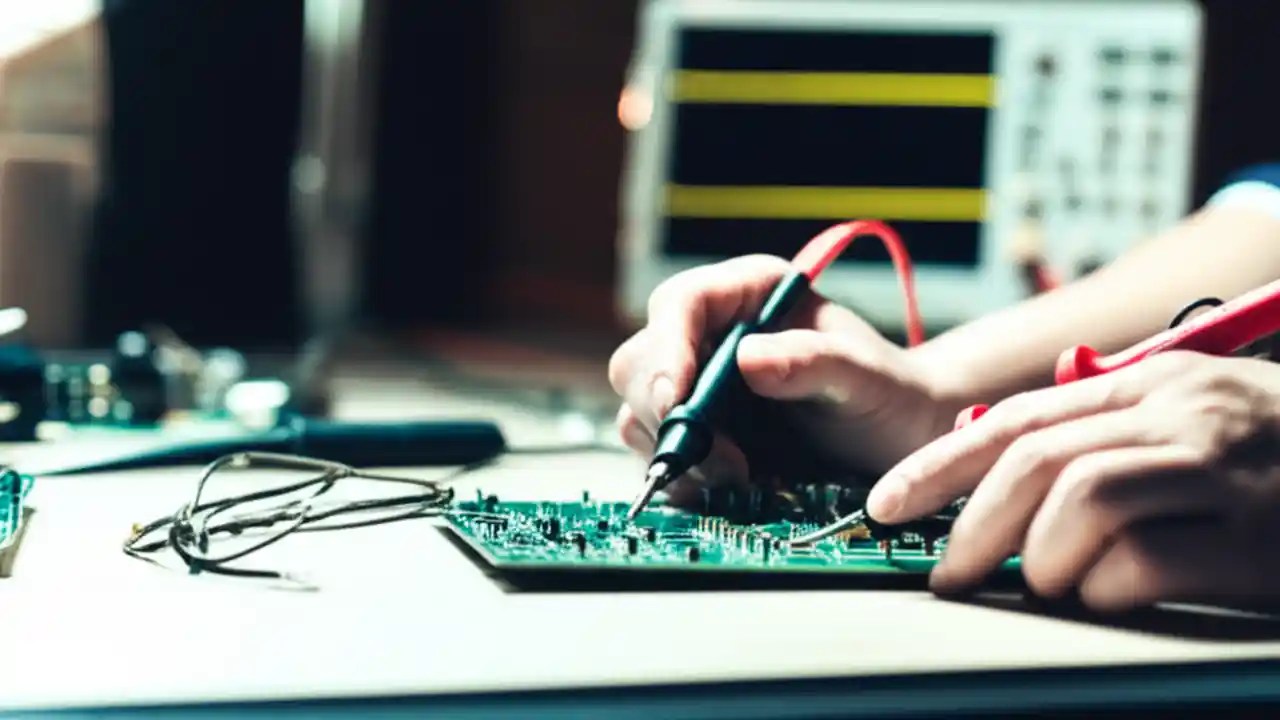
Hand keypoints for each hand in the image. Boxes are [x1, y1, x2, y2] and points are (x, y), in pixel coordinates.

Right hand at [608, 255, 950, 502]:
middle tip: (720, 456)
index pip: (680, 305)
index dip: (666, 350)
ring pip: (640, 414)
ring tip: (739, 473)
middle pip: (641, 363)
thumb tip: (749, 360)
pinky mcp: (696, 434)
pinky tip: (729, 485)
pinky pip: (660, 455)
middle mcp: (709, 335)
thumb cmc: (887, 393)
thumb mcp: (863, 376)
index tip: (675, 400)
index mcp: (746, 294)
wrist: (897, 440)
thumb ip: (815, 362)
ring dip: (678, 452)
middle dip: (667, 414)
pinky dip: (684, 476)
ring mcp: (696, 386)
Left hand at [867, 351, 1279, 611]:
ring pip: (1083, 499)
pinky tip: (1112, 596)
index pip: (1020, 420)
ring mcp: (1225, 474)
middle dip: (972, 523)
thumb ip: (1108, 429)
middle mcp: (1183, 416)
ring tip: (1048, 584)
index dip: (941, 464)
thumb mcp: (1193, 418)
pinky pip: (1146, 563)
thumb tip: (1002, 461)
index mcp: (1155, 385)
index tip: (885, 505)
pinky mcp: (1258, 542)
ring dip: (1042, 556)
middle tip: (946, 576)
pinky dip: (1106, 589)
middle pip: (1039, 460)